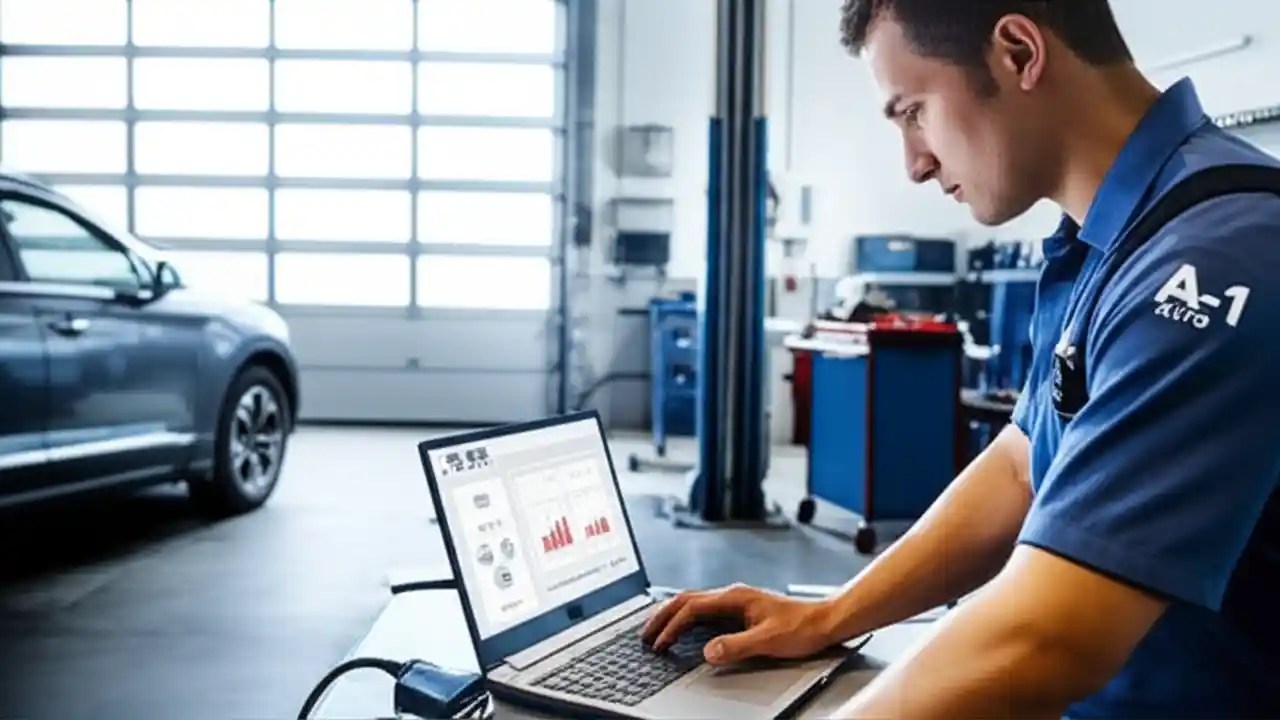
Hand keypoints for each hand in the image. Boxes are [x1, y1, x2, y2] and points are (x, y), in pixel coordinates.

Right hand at [640, 584, 834, 665]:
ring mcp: (736, 601)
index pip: (691, 608)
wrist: (825, 621)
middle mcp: (732, 595)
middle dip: (662, 617)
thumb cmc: (802, 627)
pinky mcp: (741, 610)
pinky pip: (705, 611)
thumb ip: (736, 646)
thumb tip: (708, 652)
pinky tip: (686, 631)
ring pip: (694, 603)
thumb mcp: (768, 640)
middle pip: (686, 600)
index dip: (672, 626)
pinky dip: (688, 620)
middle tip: (645, 635)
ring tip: (658, 632)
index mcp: (734, 597)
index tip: (659, 644)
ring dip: (673, 617)